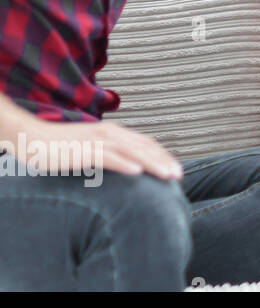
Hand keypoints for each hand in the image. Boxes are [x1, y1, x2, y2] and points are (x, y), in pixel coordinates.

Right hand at [38, 119, 182, 179]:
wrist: (32, 138)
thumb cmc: (62, 146)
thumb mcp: (92, 148)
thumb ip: (111, 153)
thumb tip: (130, 167)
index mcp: (115, 132)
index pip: (146, 143)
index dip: (164, 155)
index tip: (177, 169)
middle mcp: (110, 133)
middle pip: (144, 146)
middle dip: (164, 161)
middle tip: (179, 175)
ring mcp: (97, 141)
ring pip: (132, 151)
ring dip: (152, 163)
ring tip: (167, 175)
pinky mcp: (83, 150)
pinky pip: (107, 156)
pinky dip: (124, 163)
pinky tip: (137, 172)